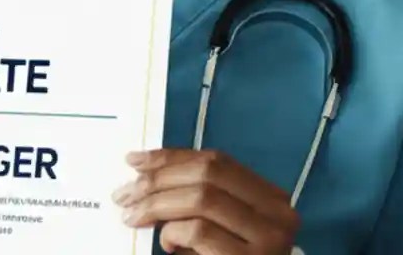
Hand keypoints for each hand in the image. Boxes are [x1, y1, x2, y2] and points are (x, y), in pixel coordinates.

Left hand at [113, 149, 298, 254]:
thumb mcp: (220, 226)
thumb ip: (196, 199)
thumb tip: (143, 175)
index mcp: (270, 197)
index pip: (216, 161)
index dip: (171, 157)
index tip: (134, 161)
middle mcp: (277, 213)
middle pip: (207, 174)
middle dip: (159, 180)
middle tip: (125, 194)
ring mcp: (268, 239)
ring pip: (202, 199)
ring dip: (157, 204)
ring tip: (134, 217)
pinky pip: (199, 231)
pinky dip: (173, 232)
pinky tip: (166, 244)